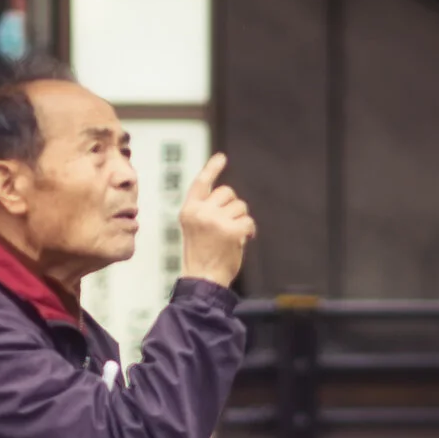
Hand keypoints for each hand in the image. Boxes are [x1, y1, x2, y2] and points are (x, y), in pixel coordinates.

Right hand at [179, 153, 254, 287]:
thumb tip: (228, 198)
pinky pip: (248, 221)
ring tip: (231, 237)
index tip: (222, 157)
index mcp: (189, 210)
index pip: (202, 183)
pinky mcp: (231, 231)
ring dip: (240, 220)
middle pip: (227, 192)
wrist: (203, 280)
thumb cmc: (200, 257)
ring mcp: (216, 220)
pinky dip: (249, 231)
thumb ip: (206, 211)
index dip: (212, 168)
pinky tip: (242, 240)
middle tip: (228, 225)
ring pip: (240, 206)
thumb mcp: (195, 228)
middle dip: (232, 206)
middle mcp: (201, 212)